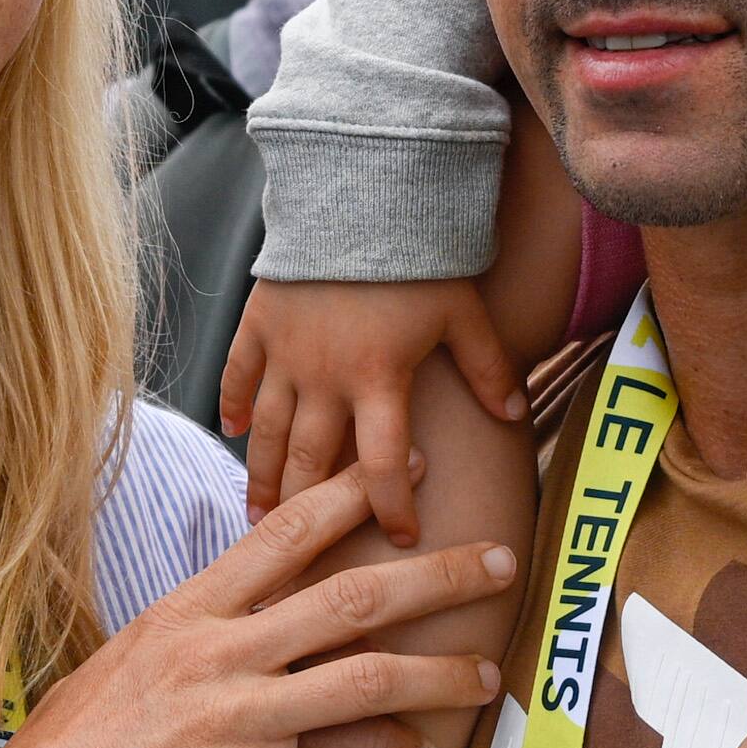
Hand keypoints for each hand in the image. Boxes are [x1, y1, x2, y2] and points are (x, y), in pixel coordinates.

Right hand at [0, 471, 501, 747]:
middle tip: (499, 560)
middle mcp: (213, 658)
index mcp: (182, 619)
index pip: (279, 536)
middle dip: (437, 574)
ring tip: (487, 678)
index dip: (351, 495)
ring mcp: (230, 724)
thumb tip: (235, 634)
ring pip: (368, 686)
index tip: (404, 468)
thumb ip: (185, 651)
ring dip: (441, 680)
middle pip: (351, 598)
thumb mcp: (117, 678)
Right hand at [221, 280, 522, 540]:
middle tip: (299, 555)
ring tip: (257, 516)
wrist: (360, 191)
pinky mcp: (258, 324)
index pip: (385, 467)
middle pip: (312, 463)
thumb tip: (516, 417)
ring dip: (263, 478)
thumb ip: (489, 368)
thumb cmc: (419, 254)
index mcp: (380, 380)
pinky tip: (230, 433)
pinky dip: (230, 405)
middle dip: (307, 513)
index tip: (401, 540)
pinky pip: (237, 375)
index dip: (393, 509)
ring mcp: (285, 354)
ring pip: (268, 432)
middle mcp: (325, 378)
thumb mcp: (465, 311)